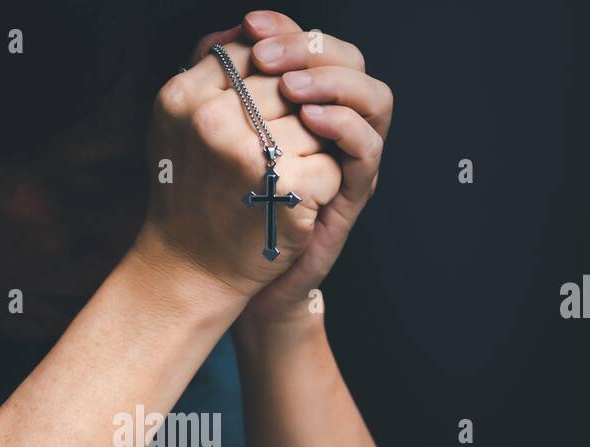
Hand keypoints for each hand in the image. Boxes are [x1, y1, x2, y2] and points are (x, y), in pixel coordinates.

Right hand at [133, 24, 342, 300]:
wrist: (189, 272)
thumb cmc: (193, 195)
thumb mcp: (184, 126)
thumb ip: (214, 72)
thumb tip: (255, 25)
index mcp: (181, 97)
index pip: (250, 53)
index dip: (273, 79)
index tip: (272, 110)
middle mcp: (210, 120)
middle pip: (290, 87)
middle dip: (295, 120)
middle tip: (274, 157)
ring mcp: (249, 155)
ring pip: (317, 125)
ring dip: (311, 156)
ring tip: (280, 184)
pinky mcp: (284, 189)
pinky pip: (331, 166)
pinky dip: (322, 190)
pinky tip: (294, 209)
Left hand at [235, 10, 393, 327]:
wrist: (225, 275)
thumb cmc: (219, 203)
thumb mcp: (214, 138)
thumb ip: (221, 91)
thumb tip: (219, 39)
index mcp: (306, 105)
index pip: (314, 46)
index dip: (288, 29)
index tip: (251, 27)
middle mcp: (335, 125)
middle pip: (352, 61)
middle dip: (310, 49)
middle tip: (269, 57)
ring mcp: (349, 158)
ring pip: (375, 98)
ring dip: (335, 84)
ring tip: (293, 88)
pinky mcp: (352, 194)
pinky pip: (368, 150)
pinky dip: (347, 127)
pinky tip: (312, 121)